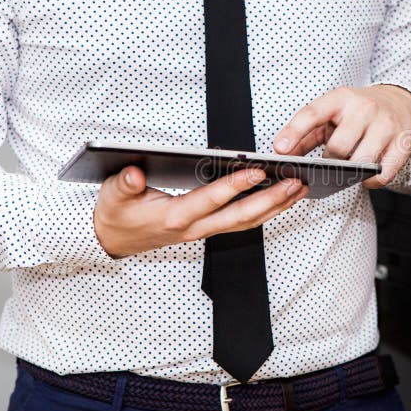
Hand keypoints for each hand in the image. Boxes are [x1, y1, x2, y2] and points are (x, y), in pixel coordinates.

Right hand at [93, 166, 308, 257]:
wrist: (112, 239)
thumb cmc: (116, 215)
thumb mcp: (113, 195)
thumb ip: (125, 184)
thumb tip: (135, 173)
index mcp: (174, 217)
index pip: (210, 200)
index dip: (234, 186)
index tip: (257, 171)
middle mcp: (194, 228)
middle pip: (240, 217)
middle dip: (271, 200)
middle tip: (294, 182)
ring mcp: (203, 231)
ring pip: (246, 222)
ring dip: (275, 206)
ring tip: (298, 188)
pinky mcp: (207, 229)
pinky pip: (241, 222)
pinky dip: (264, 210)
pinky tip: (279, 198)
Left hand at [273, 85, 410, 188]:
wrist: (400, 102)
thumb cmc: (358, 112)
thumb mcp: (332, 114)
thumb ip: (306, 134)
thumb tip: (283, 156)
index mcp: (341, 98)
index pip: (313, 113)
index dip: (294, 132)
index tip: (279, 149)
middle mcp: (365, 108)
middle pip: (338, 146)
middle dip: (330, 160)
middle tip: (331, 160)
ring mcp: (386, 125)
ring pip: (361, 162)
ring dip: (350, 171)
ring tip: (348, 167)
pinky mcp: (403, 143)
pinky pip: (382, 174)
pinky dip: (370, 181)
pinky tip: (365, 176)